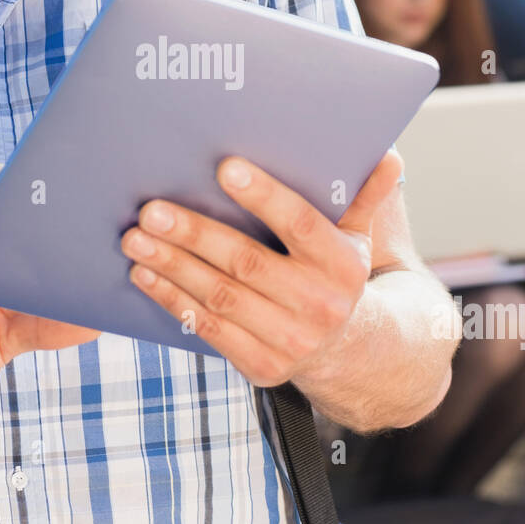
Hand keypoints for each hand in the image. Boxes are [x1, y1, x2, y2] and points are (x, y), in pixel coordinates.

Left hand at [120, 149, 402, 387]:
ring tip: (135, 239)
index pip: (299, 224)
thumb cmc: (340, 273)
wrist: (354, 352)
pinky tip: (145, 276)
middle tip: (151, 209)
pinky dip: (172, 301)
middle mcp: (319, 304)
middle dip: (194, 234)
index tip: (225, 167)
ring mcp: (290, 341)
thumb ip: (364, 196)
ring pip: (221, 297)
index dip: (264, 196)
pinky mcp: (263, 367)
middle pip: (246, 263)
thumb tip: (388, 156)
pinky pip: (209, 330)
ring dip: (172, 267)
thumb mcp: (360, 236)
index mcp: (342, 264)